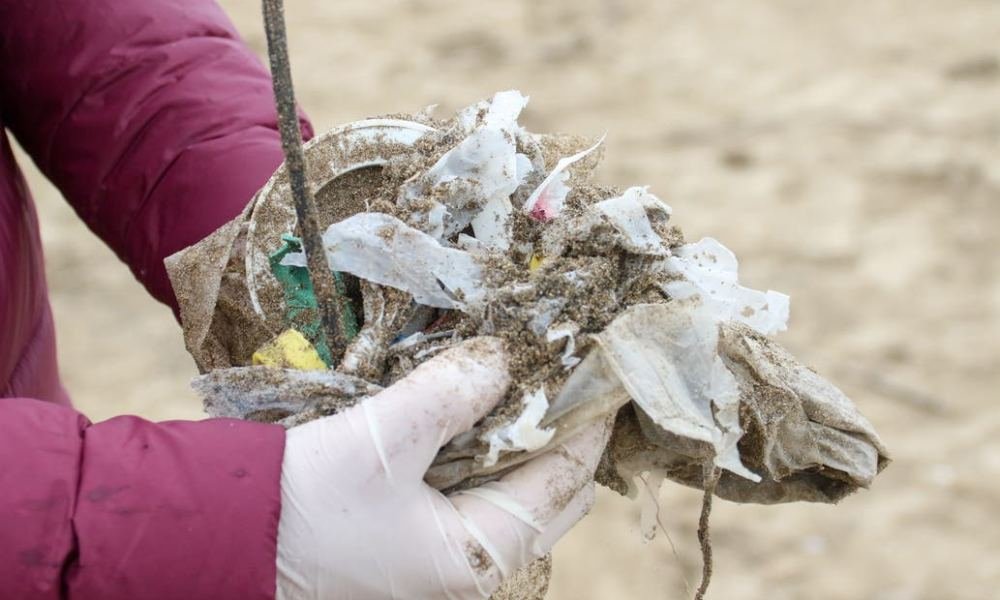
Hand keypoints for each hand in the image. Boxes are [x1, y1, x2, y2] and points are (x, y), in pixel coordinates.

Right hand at [275, 337, 609, 598]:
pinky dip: (481, 439)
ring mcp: (442, 546)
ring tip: (525, 369)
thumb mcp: (382, 443)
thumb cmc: (302, 505)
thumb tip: (505, 357)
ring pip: (509, 483)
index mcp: (478, 555)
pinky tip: (476, 397)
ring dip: (519, 429)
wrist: (222, 540)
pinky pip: (472, 481)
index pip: (564, 481)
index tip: (597, 363)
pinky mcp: (416, 528)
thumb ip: (449, 395)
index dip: (586, 420)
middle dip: (559, 425)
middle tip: (562, 362)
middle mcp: (470, 560)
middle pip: (547, 487)